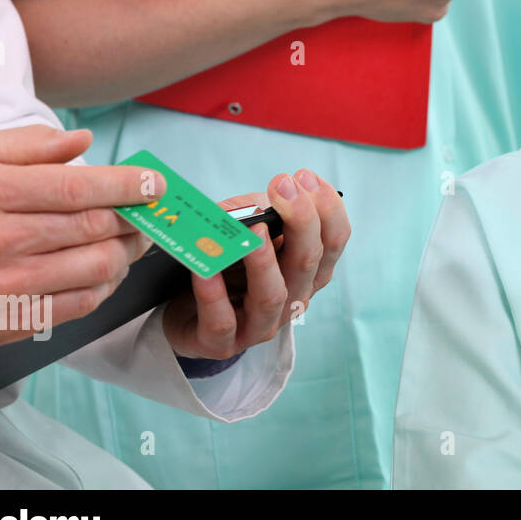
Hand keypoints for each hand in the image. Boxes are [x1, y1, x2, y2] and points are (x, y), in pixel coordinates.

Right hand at [0, 125, 162, 347]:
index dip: (126, 186)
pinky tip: (105, 270)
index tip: (155, 184)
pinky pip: (83, 302)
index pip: (78, 188)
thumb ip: (31, 145)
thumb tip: (82, 141)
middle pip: (95, 227)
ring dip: (126, 252)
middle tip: (146, 213)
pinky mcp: (14, 318)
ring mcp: (5, 283)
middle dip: (133, 218)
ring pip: (97, 266)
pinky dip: (106, 284)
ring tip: (128, 240)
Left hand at [162, 169, 349, 359]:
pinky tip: (204, 268)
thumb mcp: (243, 231)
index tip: (304, 176)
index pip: (335, 239)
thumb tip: (255, 203)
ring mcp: (259, 324)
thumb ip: (251, 212)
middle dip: (301, 219)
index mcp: (308, 269)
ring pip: (273, 295)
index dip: (327, 207)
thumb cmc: (224, 266)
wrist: (185, 313)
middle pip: (310, 261)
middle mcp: (293, 297)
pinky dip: (213, 293)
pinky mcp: (220, 343)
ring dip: (264, 260)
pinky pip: (222, 320)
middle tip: (282, 185)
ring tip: (253, 230)